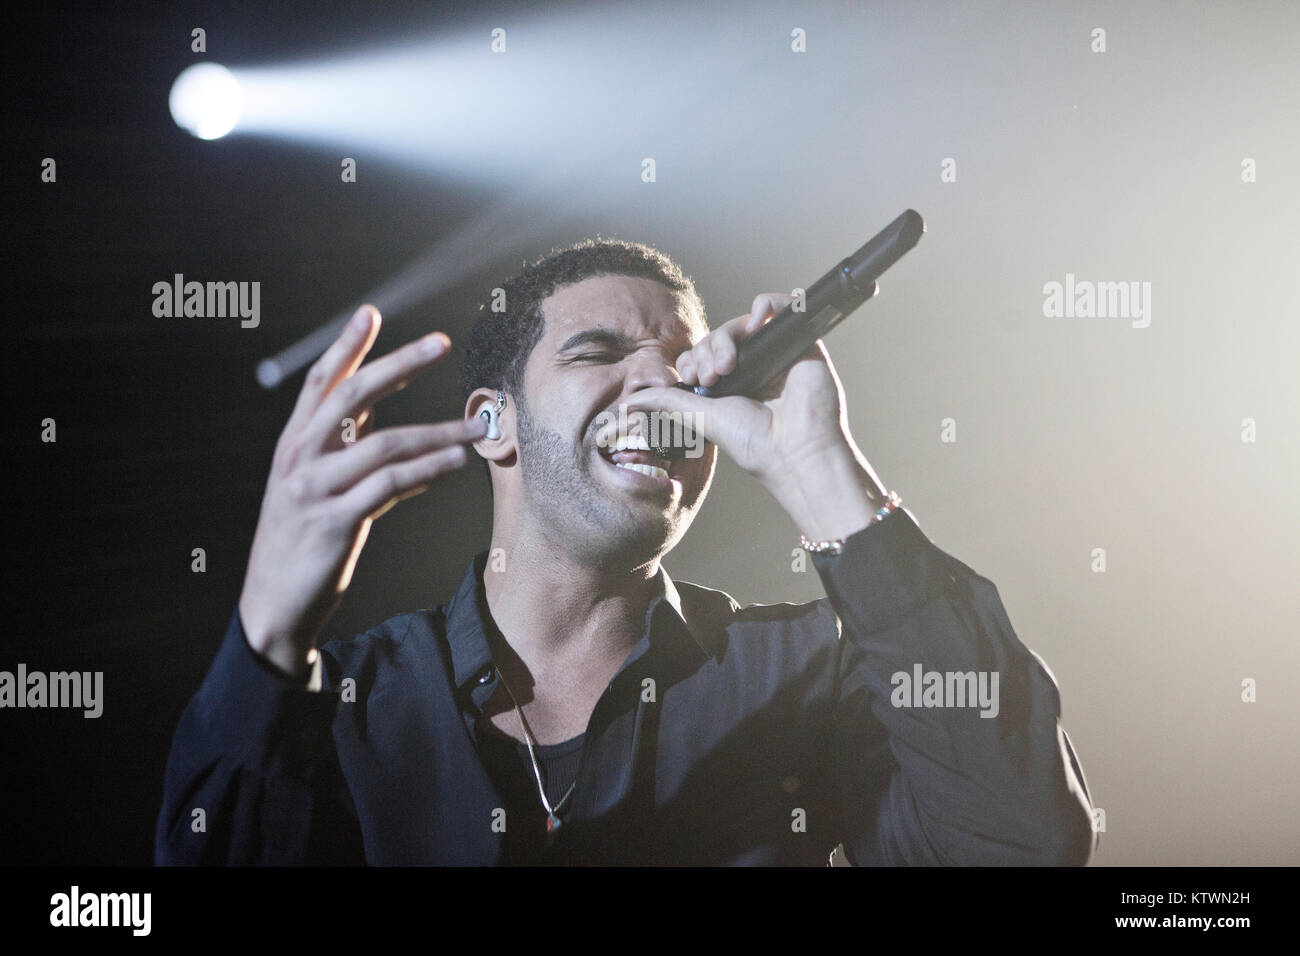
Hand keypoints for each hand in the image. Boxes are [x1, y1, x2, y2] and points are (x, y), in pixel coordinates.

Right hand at [237, 304, 487, 677]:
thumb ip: (344, 451)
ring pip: (383, 444)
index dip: (345, 347)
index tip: (370, 313)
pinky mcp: (335, 522)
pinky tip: (454, 465)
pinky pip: (390, 486)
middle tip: (440, 343)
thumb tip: (389, 424)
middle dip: (400, 365)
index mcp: (292, 444)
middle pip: (352, 397)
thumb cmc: (301, 542)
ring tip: (474, 427)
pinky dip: (426, 472)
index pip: (320, 383)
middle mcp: (299, 458)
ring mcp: (315, 489)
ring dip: (436, 432)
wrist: (273, 605)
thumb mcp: (313, 487)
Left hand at [626, 293, 850, 484]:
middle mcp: (754, 368)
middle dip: (706, 352)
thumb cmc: (755, 442)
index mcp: (732, 386)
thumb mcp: (702, 418)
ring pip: (742, 324)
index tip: (694, 381)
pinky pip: (782, 306)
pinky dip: (768, 302)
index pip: (703, 355)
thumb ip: (668, 403)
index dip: (693, 360)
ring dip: (725, 338)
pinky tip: (757, 316)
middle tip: (711, 378)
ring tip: (727, 366)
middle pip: (719, 338)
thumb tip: (631, 401)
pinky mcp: (801, 342)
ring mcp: (777, 353)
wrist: (794, 450)